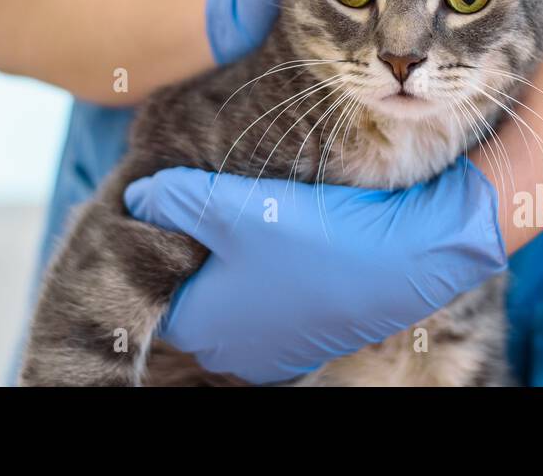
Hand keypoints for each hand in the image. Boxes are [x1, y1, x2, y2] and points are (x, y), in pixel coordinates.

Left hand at [123, 156, 504, 383]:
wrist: (406, 259)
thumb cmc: (313, 238)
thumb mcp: (233, 206)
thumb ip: (174, 199)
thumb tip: (136, 198)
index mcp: (200, 324)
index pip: (155, 281)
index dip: (159, 235)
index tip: (173, 195)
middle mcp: (230, 349)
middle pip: (194, 286)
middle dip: (198, 244)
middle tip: (211, 194)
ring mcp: (273, 347)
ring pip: (234, 291)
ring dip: (236, 255)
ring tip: (252, 207)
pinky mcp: (309, 333)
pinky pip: (273, 297)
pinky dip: (272, 269)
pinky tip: (289, 232)